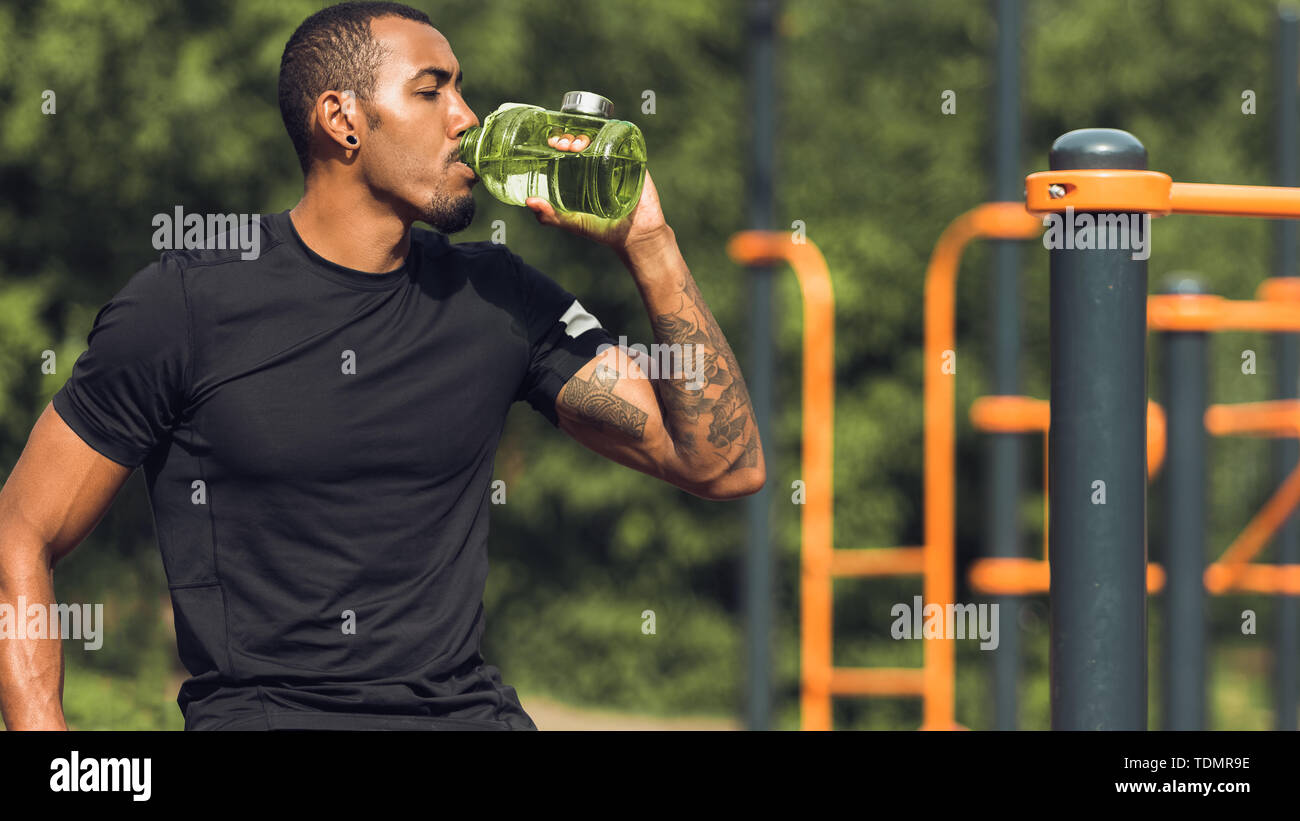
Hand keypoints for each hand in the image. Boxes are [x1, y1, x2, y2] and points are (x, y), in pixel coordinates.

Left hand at [525, 132, 669, 254]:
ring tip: (578, 145)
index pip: (568, 148)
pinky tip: (605, 136)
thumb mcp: (573, 223)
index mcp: (582, 172)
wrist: (636, 237)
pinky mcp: (635, 162)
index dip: (559, 141)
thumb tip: (529, 202)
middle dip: (571, 136)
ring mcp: (617, 161)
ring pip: (602, 136)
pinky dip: (616, 133)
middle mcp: (598, 163)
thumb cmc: (604, 230)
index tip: (551, 143)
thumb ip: (550, 216)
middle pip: (583, 138)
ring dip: (588, 134)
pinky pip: (626, 142)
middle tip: (563, 146)